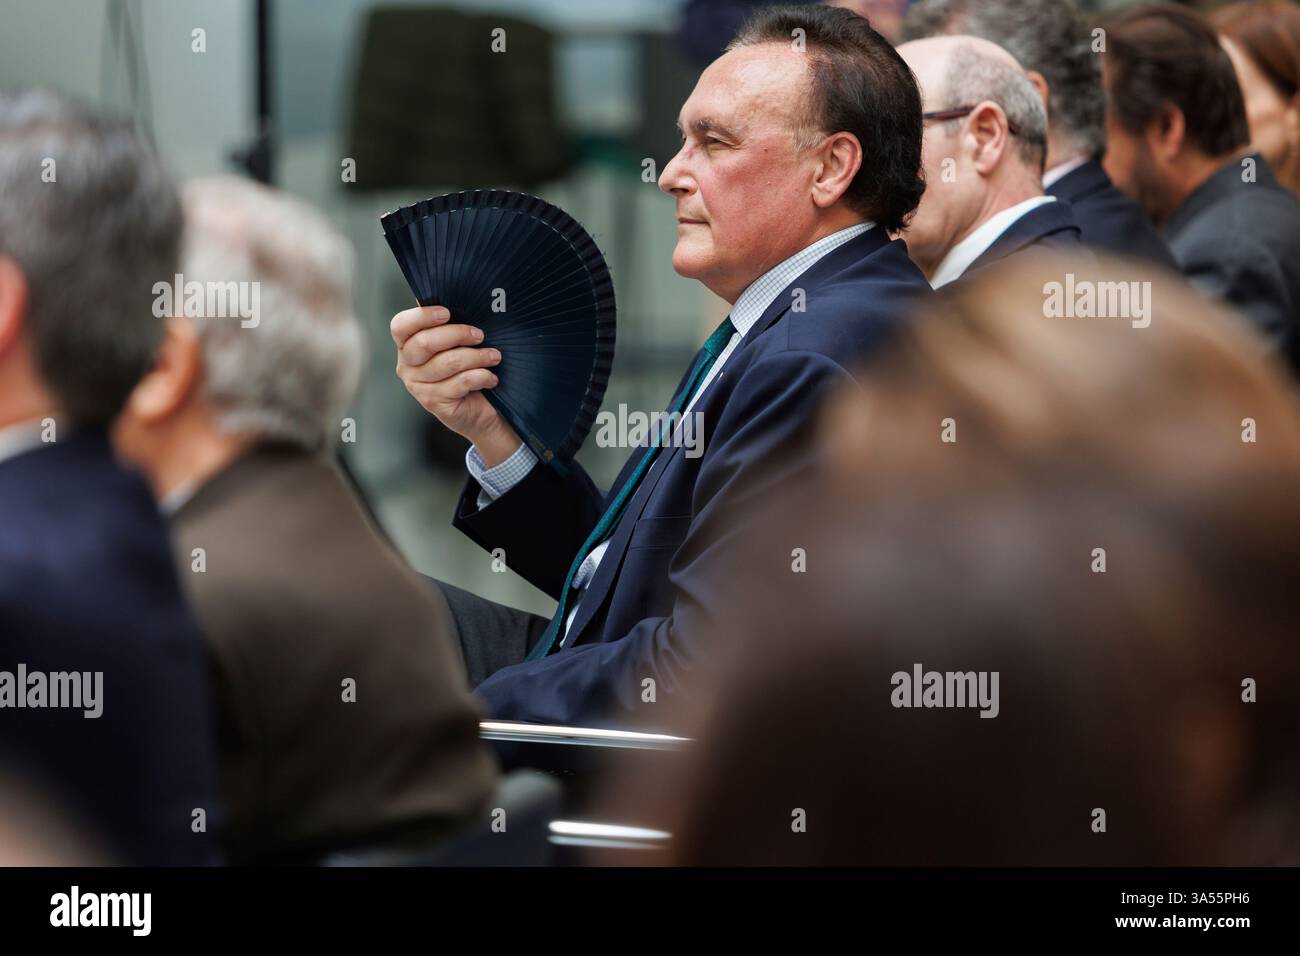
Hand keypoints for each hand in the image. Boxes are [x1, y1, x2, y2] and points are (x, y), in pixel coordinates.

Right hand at [391, 305, 520, 465]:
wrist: (479, 409)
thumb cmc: (467, 368)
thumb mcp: (458, 342)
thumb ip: (449, 322)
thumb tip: (450, 290)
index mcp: (406, 344)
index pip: (400, 326)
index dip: (422, 316)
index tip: (447, 312)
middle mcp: (406, 365)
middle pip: (425, 343)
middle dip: (458, 334)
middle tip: (480, 335)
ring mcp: (418, 386)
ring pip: (448, 363)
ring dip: (477, 356)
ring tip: (494, 356)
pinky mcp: (434, 403)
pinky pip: (461, 382)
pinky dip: (482, 376)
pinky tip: (491, 377)